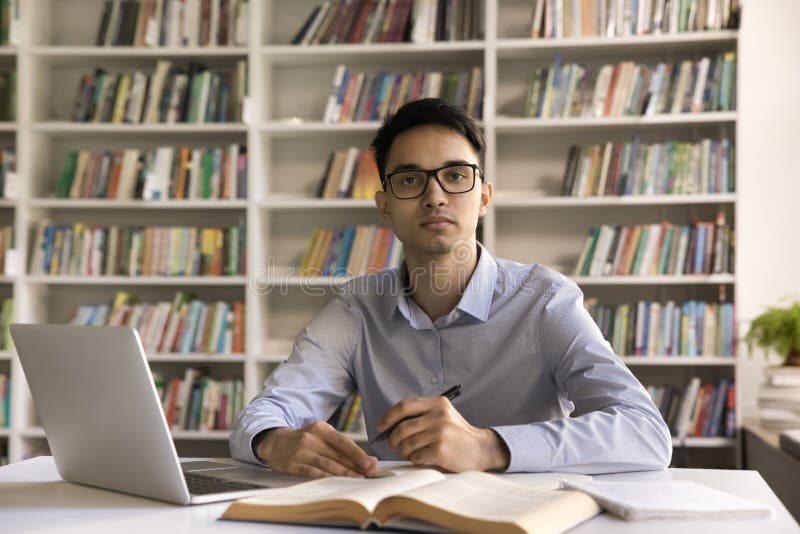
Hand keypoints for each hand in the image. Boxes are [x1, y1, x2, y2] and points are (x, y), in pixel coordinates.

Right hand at [255, 422, 377, 478]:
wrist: (275, 443)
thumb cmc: (304, 441)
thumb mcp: (321, 437)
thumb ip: (341, 447)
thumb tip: (368, 460)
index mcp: (321, 428)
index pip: (344, 441)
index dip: (358, 453)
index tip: (371, 463)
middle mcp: (311, 438)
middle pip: (337, 454)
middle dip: (355, 465)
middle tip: (370, 474)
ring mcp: (301, 451)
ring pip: (327, 464)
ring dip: (344, 473)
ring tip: (358, 479)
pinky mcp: (293, 464)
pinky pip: (313, 473)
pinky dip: (326, 478)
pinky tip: (337, 483)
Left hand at [377, 396, 509, 471]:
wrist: (480, 449)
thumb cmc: (456, 433)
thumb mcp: (442, 414)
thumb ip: (421, 414)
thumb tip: (390, 424)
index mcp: (437, 403)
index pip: (404, 406)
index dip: (388, 417)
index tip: (380, 426)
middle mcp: (439, 416)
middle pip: (402, 428)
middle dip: (393, 439)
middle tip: (392, 445)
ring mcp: (440, 433)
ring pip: (407, 444)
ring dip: (405, 451)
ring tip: (411, 452)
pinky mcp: (441, 450)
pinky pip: (416, 457)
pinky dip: (415, 460)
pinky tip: (423, 458)